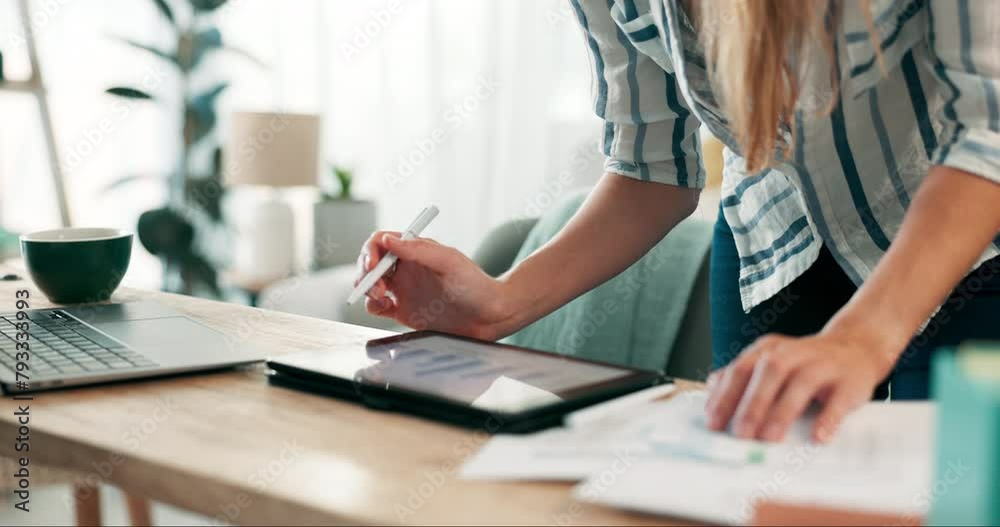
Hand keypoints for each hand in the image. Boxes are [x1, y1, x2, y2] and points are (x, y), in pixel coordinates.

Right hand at [356, 231, 512, 339]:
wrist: (490, 316)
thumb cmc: (476, 284)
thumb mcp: (449, 262)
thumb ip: (417, 250)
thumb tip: (387, 239)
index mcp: (415, 250)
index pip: (380, 242)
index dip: (371, 252)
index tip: (374, 266)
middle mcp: (406, 268)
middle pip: (370, 263)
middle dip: (365, 273)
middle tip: (376, 288)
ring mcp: (403, 290)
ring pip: (370, 285)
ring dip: (367, 290)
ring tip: (382, 298)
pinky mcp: (403, 311)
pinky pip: (377, 306)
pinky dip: (373, 306)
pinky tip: (387, 308)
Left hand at [704, 331, 895, 442]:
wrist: (856, 348)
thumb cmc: (805, 363)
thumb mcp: (771, 362)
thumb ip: (742, 376)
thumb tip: (709, 391)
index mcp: (769, 349)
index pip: (741, 369)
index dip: (725, 395)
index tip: (713, 422)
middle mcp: (794, 352)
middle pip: (768, 372)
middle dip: (751, 404)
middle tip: (740, 434)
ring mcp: (823, 364)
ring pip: (801, 383)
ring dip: (782, 412)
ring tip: (769, 438)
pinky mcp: (849, 381)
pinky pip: (839, 400)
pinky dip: (828, 419)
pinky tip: (817, 437)